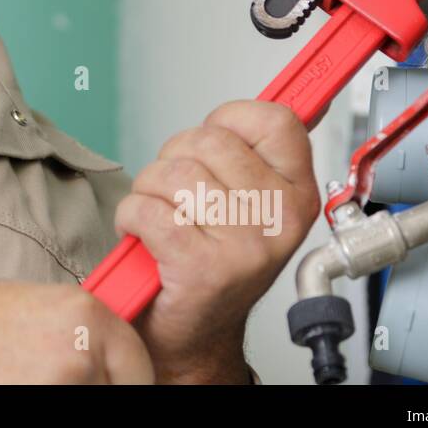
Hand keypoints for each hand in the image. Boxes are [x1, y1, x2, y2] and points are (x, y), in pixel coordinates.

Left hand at [113, 100, 319, 382]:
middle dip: (174, 160)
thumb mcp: (250, 202)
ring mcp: (243, 244)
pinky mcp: (202, 266)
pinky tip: (145, 236)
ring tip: (162, 218)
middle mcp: (278, 219)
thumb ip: (258, 150)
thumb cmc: (211, 261)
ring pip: (171, 173)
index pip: (275, 119)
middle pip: (206, 140)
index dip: (231, 119)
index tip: (217, 139)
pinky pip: (147, 209)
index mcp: (297, 194)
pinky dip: (131, 218)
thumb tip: (288, 93)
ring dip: (149, 192)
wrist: (191, 335)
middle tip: (180, 197)